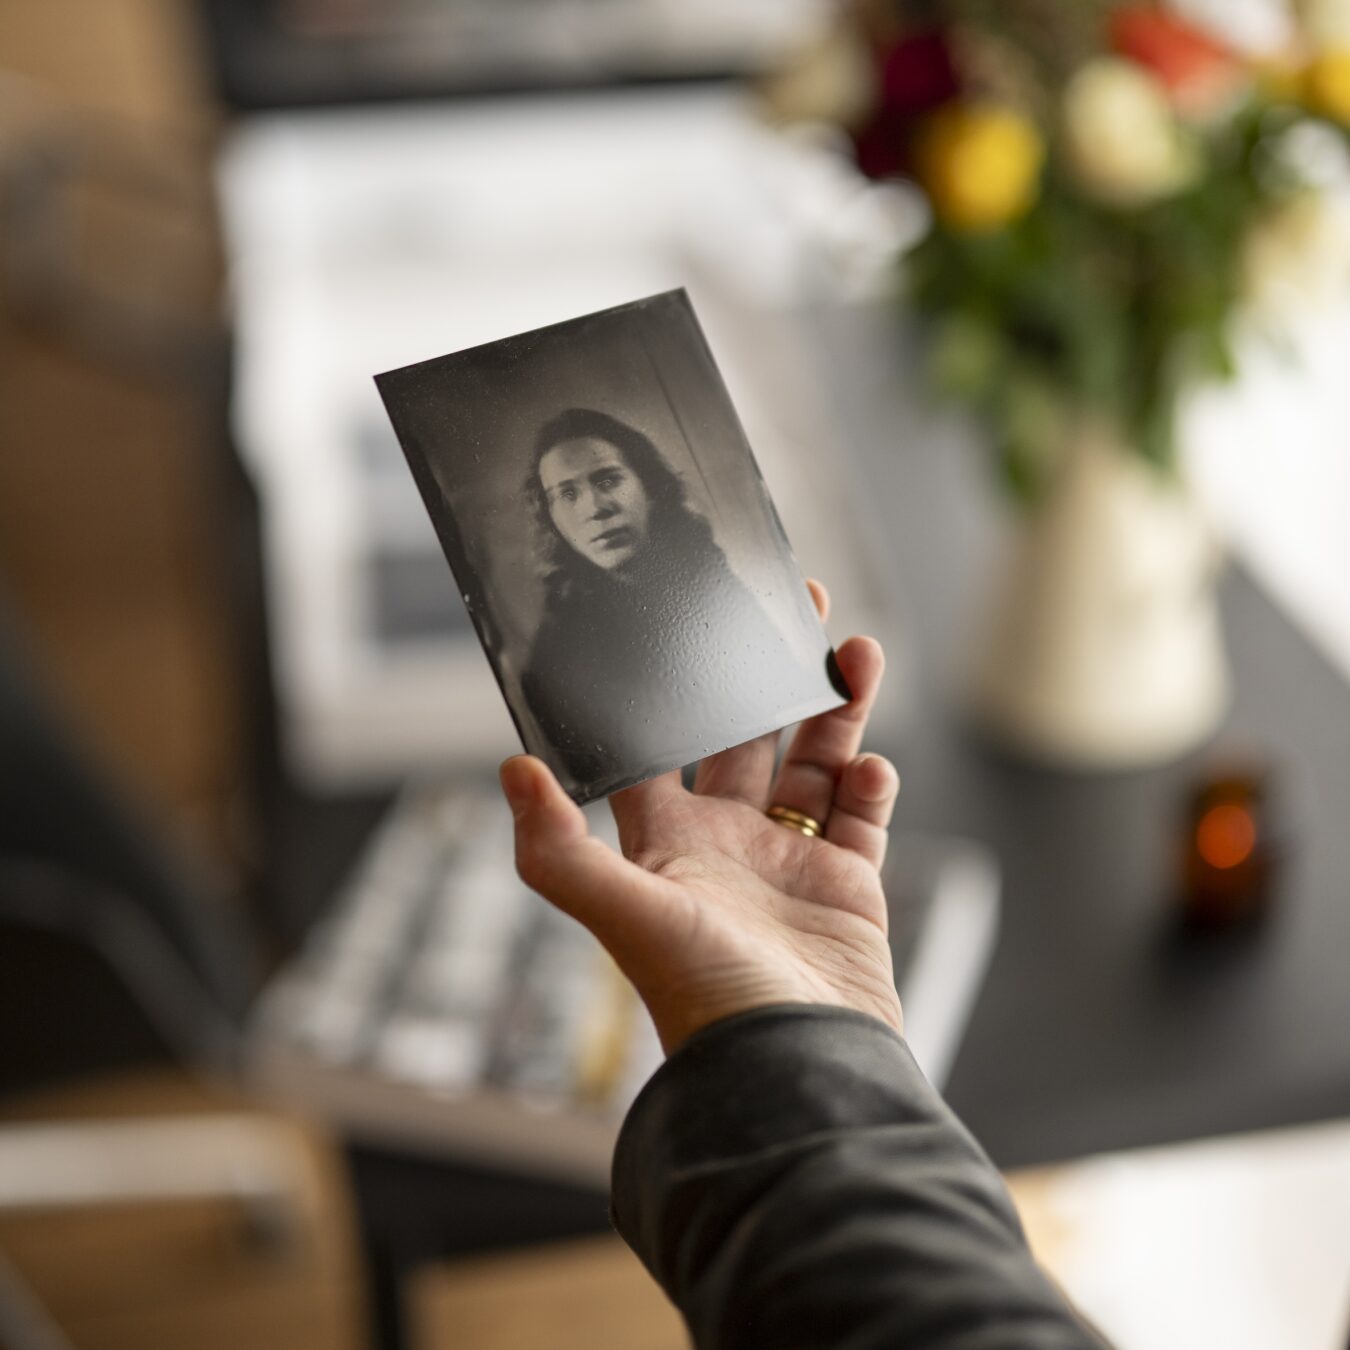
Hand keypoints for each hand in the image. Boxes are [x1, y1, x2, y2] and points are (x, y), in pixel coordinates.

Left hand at [499, 581, 901, 1053]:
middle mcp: (726, 844)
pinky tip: (870, 766)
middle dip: (768, 675)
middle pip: (749, 737)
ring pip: (815, 762)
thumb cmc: (705, 998)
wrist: (799, 1066)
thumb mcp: (624, 912)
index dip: (674, 687)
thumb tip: (511, 768)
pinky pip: (862, 816)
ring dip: (836, 709)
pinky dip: (870, 784)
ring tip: (856, 651)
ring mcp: (789, 862)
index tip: (689, 625)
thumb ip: (560, 848)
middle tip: (791, 608)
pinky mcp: (847, 884)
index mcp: (666, 841)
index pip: (663, 746)